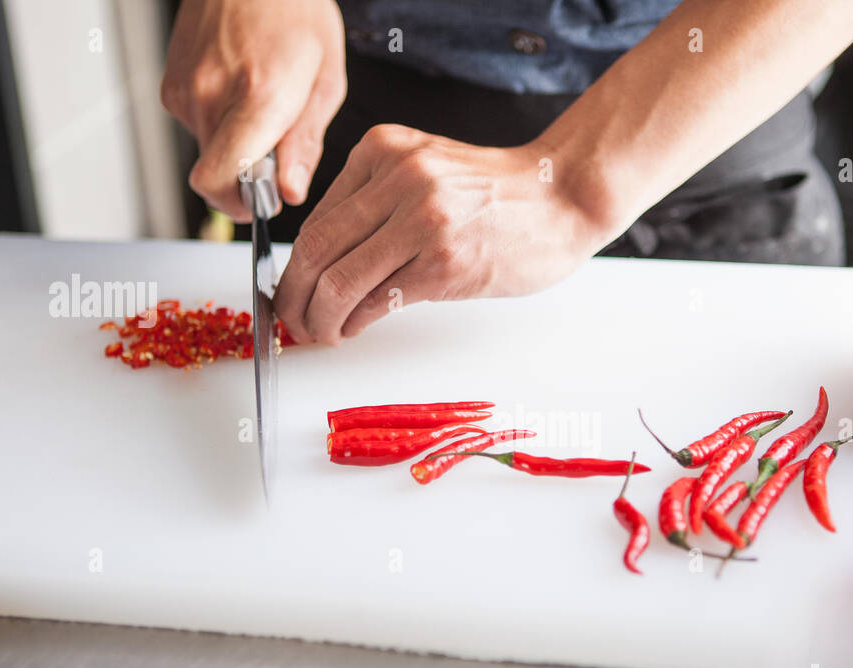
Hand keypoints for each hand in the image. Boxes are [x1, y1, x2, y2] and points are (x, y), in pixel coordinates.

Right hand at [160, 0, 345, 219]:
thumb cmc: (294, 13)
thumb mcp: (325, 81)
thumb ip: (306, 144)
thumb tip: (290, 192)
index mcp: (256, 97)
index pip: (221, 180)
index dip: (241, 205)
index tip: (263, 202)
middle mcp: (210, 96)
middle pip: (216, 175)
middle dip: (245, 177)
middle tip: (274, 148)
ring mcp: (184, 90)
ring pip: (207, 152)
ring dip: (234, 145)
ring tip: (260, 103)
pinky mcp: (170, 86)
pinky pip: (197, 127)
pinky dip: (220, 123)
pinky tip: (239, 90)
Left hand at [273, 124, 616, 344]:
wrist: (560, 199)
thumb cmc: (497, 196)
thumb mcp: (426, 171)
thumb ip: (376, 200)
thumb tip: (322, 260)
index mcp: (383, 150)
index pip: (317, 218)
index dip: (295, 265)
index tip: (292, 291)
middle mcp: (398, 179)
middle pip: (317, 249)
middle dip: (294, 296)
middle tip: (292, 321)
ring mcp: (421, 221)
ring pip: (339, 279)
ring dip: (319, 317)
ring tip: (319, 333)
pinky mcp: (442, 263)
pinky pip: (376, 300)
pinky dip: (353, 322)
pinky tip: (351, 329)